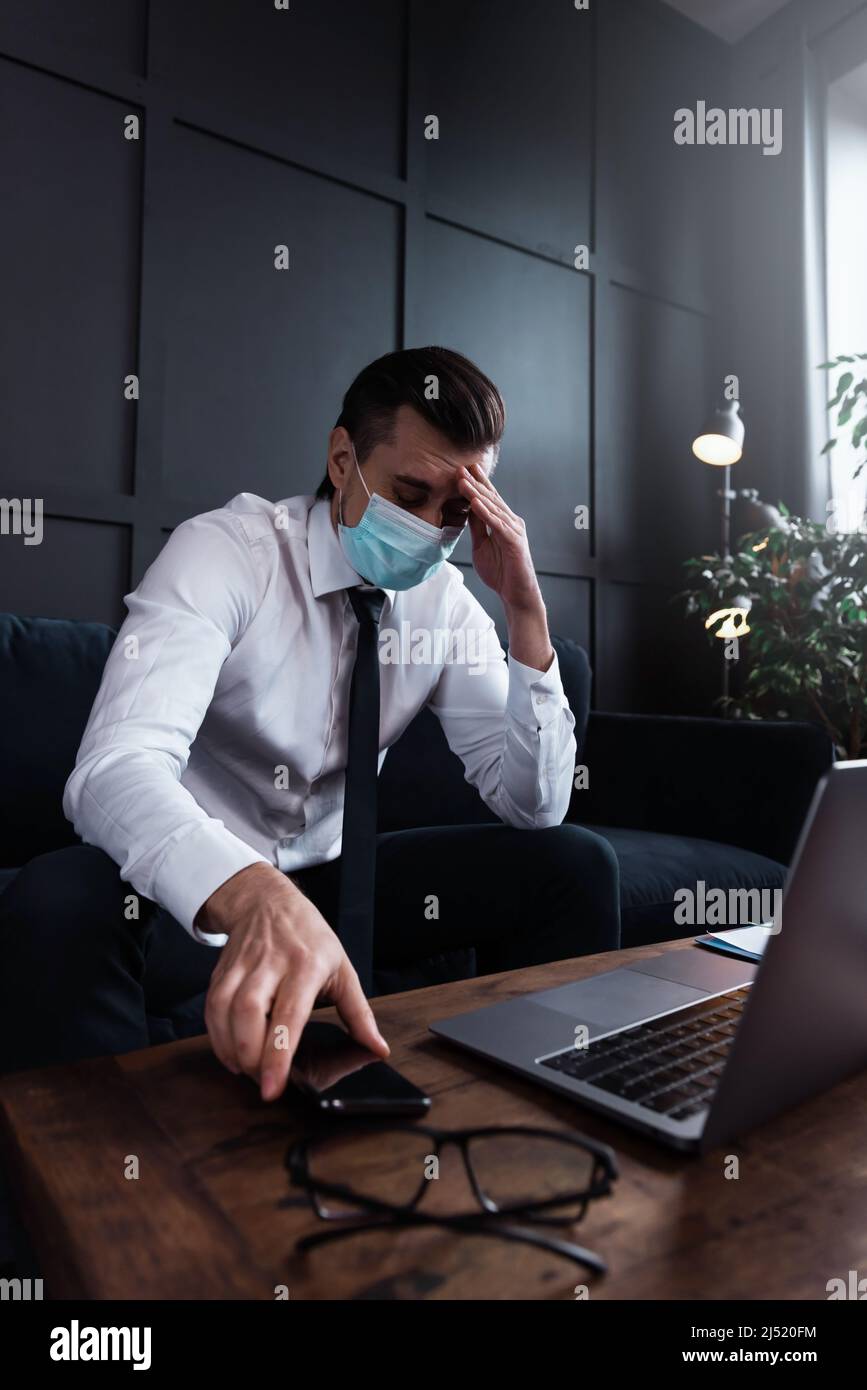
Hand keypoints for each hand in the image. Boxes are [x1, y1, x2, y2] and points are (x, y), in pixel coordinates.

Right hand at [197, 862, 388, 1100]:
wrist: (268, 901)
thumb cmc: (310, 937)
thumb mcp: (342, 968)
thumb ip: (359, 1013)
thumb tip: (377, 1048)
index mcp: (306, 964)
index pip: (290, 1014)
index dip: (279, 1054)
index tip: (274, 1086)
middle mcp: (271, 963)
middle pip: (249, 1012)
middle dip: (250, 1055)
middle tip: (262, 1081)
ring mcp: (243, 965)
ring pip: (224, 1010)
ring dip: (230, 1048)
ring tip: (246, 1070)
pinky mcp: (221, 971)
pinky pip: (211, 1007)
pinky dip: (216, 1036)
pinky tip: (230, 1054)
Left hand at [457, 460, 542, 610]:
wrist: (516, 594)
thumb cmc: (500, 571)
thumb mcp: (482, 545)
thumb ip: (477, 527)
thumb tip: (468, 508)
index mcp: (503, 522)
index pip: (488, 499)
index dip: (476, 483)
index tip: (463, 469)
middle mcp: (511, 522)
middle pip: (491, 498)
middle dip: (476, 482)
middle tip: (461, 465)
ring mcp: (514, 531)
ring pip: (493, 508)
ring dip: (477, 493)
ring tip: (463, 480)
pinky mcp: (515, 542)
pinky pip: (497, 524)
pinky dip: (485, 512)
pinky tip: (474, 502)